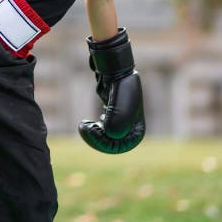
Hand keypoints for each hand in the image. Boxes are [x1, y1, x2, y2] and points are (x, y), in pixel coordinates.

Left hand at [78, 28, 145, 153]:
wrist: (116, 74)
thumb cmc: (121, 92)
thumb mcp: (119, 111)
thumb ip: (115, 126)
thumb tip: (108, 133)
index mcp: (137, 132)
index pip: (119, 147)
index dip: (102, 142)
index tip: (91, 129)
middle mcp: (131, 130)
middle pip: (111, 145)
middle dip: (95, 138)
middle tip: (84, 127)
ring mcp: (121, 123)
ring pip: (106, 138)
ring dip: (94, 134)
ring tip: (85, 124)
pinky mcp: (112, 117)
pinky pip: (103, 130)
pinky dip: (95, 128)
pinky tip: (92, 121)